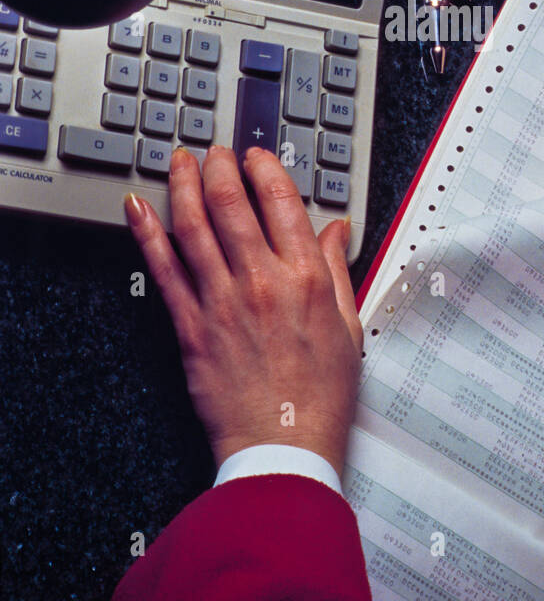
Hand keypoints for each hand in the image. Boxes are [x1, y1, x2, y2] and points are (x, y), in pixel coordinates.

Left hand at [124, 144, 361, 477]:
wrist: (285, 446)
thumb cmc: (319, 396)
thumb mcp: (347, 325)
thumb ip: (337, 270)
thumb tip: (336, 230)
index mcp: (306, 278)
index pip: (281, 201)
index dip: (264, 169)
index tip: (256, 158)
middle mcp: (263, 282)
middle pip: (233, 204)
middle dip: (220, 168)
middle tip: (213, 154)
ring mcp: (223, 302)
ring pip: (195, 227)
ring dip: (184, 186)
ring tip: (179, 163)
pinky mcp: (192, 328)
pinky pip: (164, 271)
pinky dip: (148, 234)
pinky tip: (139, 208)